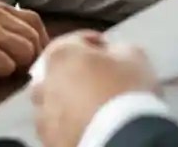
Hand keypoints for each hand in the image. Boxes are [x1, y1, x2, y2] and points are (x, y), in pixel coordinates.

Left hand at [33, 31, 157, 146]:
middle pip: (57, 72)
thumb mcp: (134, 56)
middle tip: (99, 78)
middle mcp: (43, 83)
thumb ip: (118, 48)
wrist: (120, 140)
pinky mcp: (49, 141)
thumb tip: (113, 54)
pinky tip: (89, 125)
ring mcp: (43, 116)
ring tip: (93, 106)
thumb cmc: (126, 91)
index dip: (95, 43)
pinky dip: (70, 124)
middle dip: (75, 72)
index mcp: (60, 55)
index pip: (75, 40)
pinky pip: (58, 127)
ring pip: (54, 102)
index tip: (109, 49)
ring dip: (69, 100)